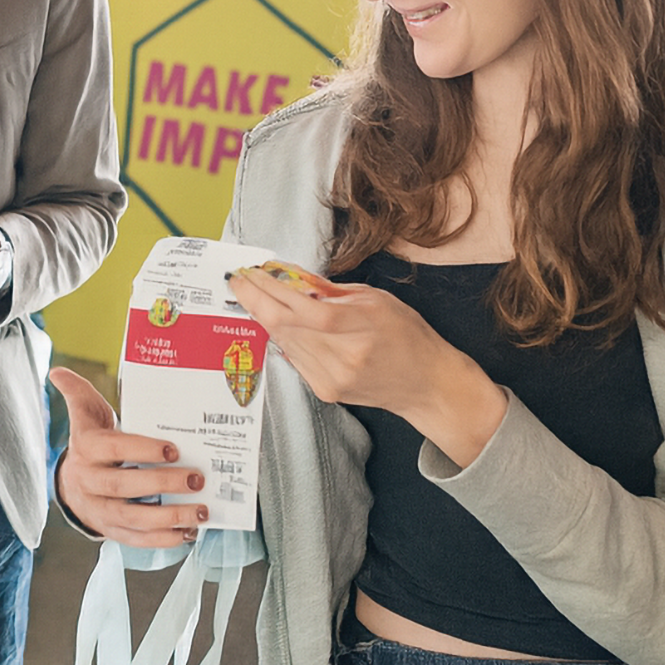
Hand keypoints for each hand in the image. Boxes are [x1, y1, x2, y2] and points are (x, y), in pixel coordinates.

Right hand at [48, 367, 208, 547]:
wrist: (72, 483)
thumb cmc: (91, 441)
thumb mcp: (85, 414)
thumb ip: (76, 392)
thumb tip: (57, 372)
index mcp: (86, 449)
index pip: (115, 449)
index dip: (143, 449)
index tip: (173, 448)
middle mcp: (89, 481)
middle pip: (124, 486)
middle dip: (163, 483)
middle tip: (197, 479)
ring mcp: (99, 510)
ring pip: (133, 518)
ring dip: (169, 517)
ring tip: (200, 510)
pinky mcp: (111, 530)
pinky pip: (136, 539)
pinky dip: (162, 539)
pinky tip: (188, 532)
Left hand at [226, 266, 507, 467]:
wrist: (426, 384)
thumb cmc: (407, 335)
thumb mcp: (377, 299)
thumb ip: (332, 292)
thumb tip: (292, 278)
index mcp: (359, 327)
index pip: (302, 307)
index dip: (270, 290)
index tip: (251, 273)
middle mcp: (343, 356)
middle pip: (284, 326)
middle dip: (255, 300)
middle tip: (238, 281)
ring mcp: (332, 377)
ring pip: (284, 341)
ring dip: (265, 317)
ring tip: (252, 295)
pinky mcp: (325, 391)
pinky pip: (293, 357)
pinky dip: (283, 337)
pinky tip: (276, 321)